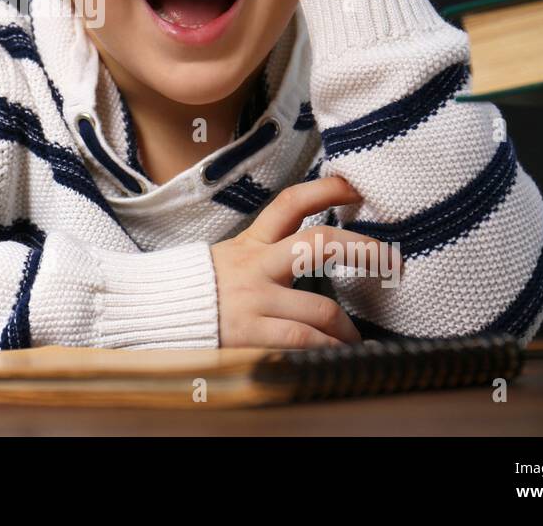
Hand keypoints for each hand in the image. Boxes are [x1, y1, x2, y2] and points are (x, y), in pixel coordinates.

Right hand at [210, 176, 395, 347]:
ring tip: (354, 339)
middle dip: (364, 250)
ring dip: (347, 327)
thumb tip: (306, 252)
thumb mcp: (226, 260)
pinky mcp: (251, 331)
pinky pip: (303, 339)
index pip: (291, 204)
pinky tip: (336, 355)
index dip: (327, 189)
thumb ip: (261, 254)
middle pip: (320, 244)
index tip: (356, 186)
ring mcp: (255, 298)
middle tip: (391, 262)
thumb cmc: (194, 291)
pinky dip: (326, 348)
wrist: (151, 314)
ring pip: (322, 305)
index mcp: (250, 243)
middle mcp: (256, 265)